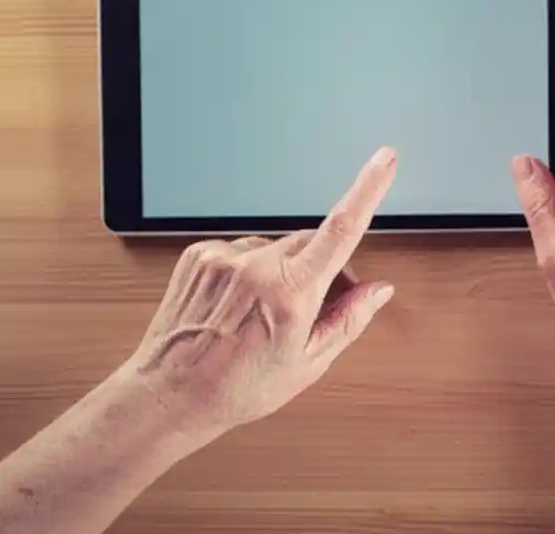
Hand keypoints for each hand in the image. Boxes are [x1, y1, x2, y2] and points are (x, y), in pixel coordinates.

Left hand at [121, 147, 397, 435]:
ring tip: (265, 317)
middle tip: (313, 309)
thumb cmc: (237, 388)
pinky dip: (249, 271)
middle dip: (320, 268)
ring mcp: (224, 258)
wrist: (170, 394)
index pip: (341, 229)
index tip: (384, 160)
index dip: (368, 189)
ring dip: (282, 271)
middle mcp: (255, 267)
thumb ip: (349, 319)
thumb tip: (379, 291)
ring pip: (275, 249)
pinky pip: (242, 251)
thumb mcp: (308, 363)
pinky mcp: (201, 254)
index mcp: (289, 294)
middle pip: (310, 244)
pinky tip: (240, 305)